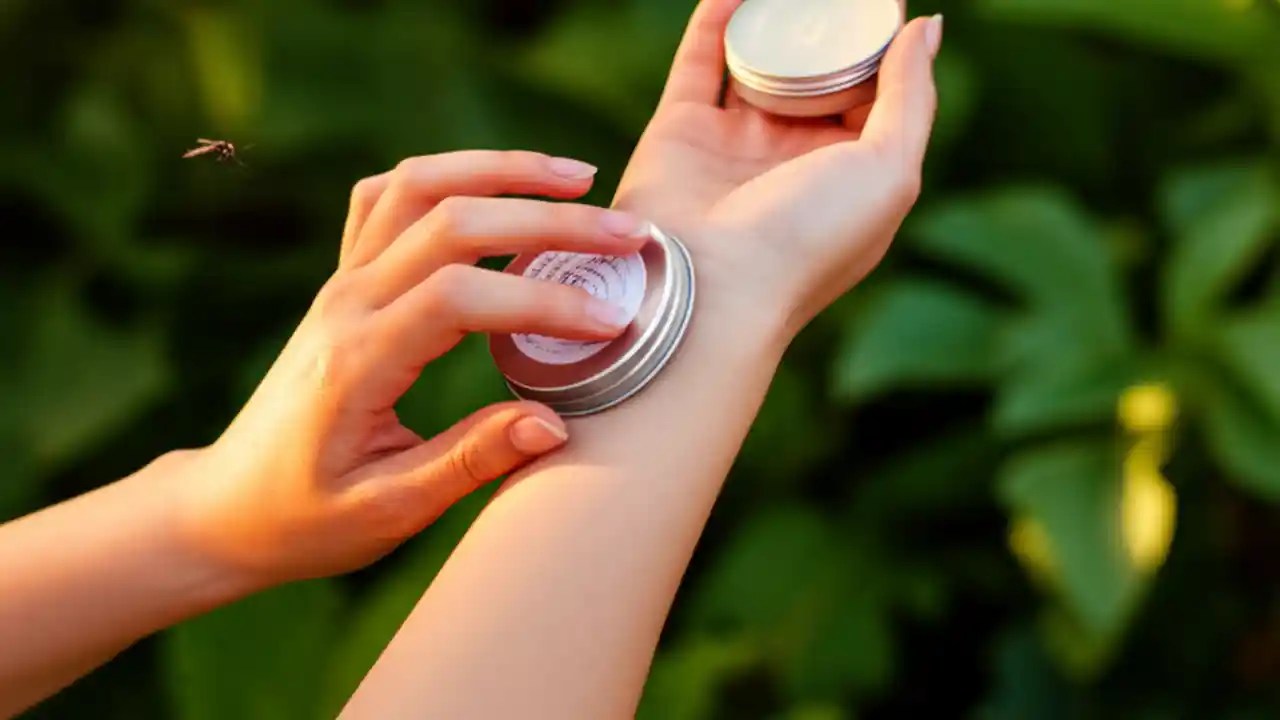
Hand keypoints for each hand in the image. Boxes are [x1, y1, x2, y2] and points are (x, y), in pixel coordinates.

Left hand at [176, 151, 651, 586]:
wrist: (229, 507)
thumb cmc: (305, 519)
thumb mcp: (388, 510)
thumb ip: (470, 462)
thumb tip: (555, 424)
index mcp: (356, 360)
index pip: (459, 297)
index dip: (542, 300)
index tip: (609, 324)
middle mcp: (346, 303)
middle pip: (452, 221)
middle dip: (548, 219)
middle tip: (628, 235)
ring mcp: (341, 282)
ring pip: (419, 184)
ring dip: (501, 171)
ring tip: (578, 176)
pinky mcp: (344, 280)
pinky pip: (387, 197)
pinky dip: (447, 176)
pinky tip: (494, 188)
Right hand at [615, 0, 940, 338]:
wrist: (710, 288)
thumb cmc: (810, 239)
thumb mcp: (890, 170)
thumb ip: (912, 96)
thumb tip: (926, 27)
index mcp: (849, 178)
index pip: (877, 99)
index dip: (884, 49)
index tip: (884, 4)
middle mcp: (792, 160)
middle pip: (815, 79)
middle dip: (826, 30)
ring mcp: (734, 146)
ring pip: (757, 66)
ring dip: (772, 21)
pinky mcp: (680, 133)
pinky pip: (700, 63)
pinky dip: (714, 22)